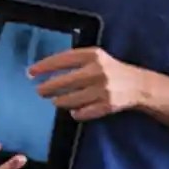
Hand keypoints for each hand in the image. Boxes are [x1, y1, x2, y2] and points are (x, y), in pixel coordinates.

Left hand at [29, 47, 150, 120]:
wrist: (138, 85)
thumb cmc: (110, 69)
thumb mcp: (95, 57)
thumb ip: (75, 60)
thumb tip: (45, 68)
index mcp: (93, 55)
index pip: (62, 59)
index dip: (44, 66)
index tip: (30, 72)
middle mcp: (97, 71)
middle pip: (65, 81)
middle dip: (48, 87)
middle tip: (39, 90)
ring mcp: (103, 90)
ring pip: (71, 99)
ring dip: (59, 101)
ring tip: (54, 100)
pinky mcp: (107, 106)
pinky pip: (83, 112)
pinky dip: (75, 113)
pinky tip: (72, 111)